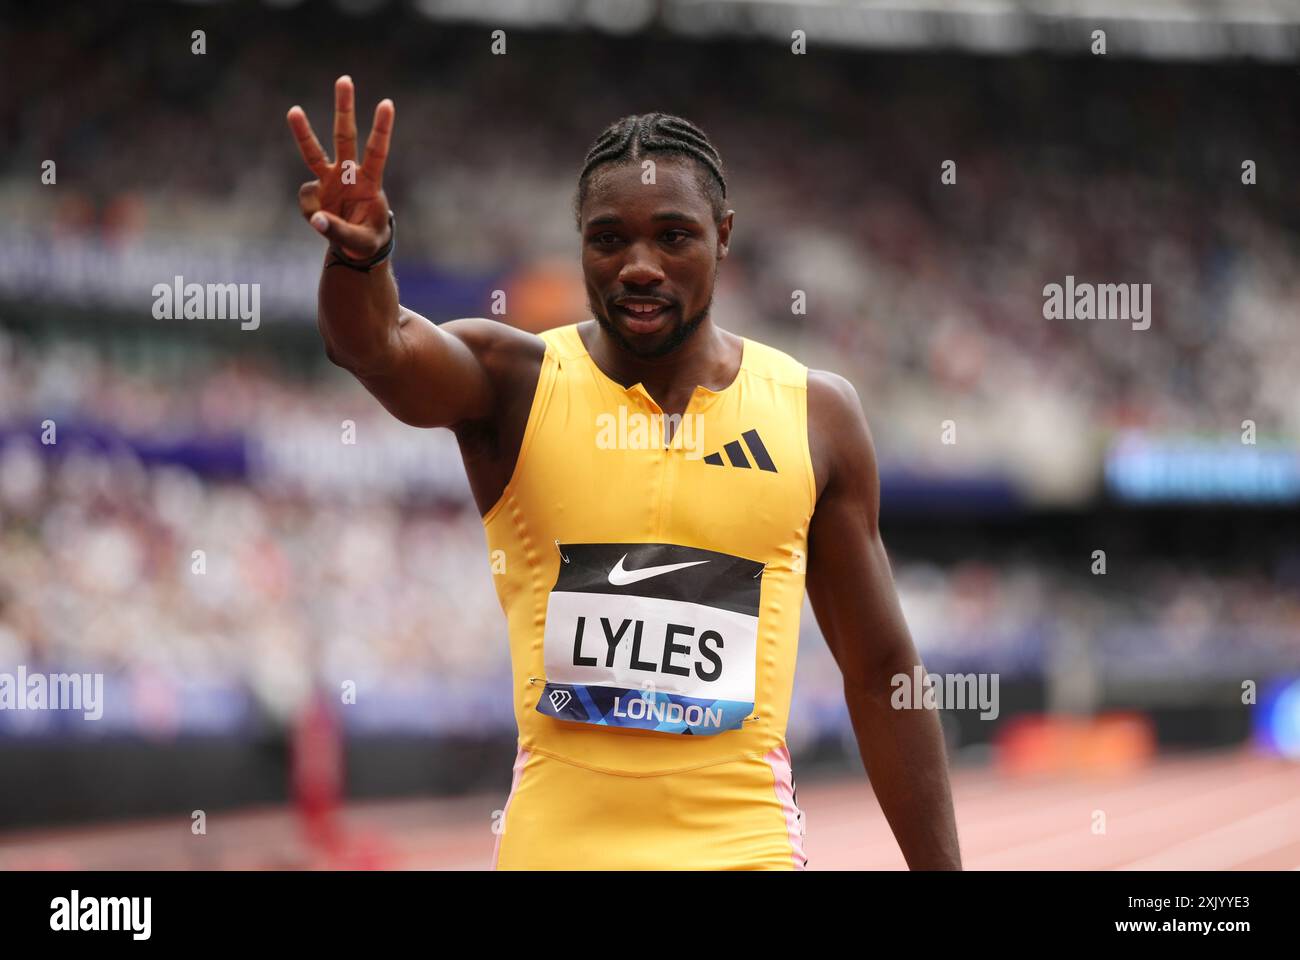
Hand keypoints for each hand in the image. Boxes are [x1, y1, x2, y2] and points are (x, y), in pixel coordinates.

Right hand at [286, 76, 392, 259]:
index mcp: (370, 183)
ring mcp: (330, 180)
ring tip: (294, 110)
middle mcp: (349, 174)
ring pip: (314, 152)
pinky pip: (306, 199)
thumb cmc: (368, 240)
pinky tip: (322, 223)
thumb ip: (339, 231)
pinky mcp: (316, 192)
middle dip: (344, 109)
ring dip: (303, 131)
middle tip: (345, 79)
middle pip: (344, 136)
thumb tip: (316, 220)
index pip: (377, 152)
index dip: (381, 129)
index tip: (386, 103)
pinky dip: (310, 213)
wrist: (357, 248)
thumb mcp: (360, 242)